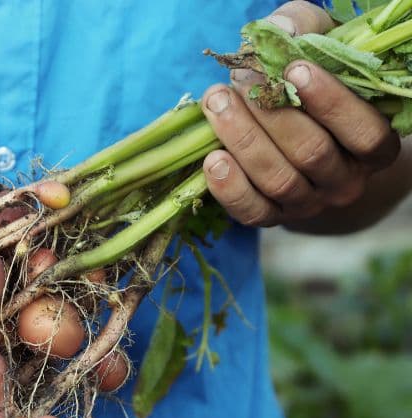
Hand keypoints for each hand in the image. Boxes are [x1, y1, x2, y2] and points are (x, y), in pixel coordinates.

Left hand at [201, 0, 400, 227]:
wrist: (298, 139)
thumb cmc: (312, 86)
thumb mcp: (319, 51)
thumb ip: (305, 32)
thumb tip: (280, 30)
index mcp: (373, 146)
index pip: (364, 132)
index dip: (331, 102)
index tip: (294, 70)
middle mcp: (346, 180)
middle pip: (312, 154)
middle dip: (272, 114)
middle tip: (241, 79)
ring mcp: (308, 203)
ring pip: (278, 180)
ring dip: (244, 139)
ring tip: (217, 102)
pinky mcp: (272, 217)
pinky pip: (252, 210)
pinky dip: (229, 188)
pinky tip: (212, 159)